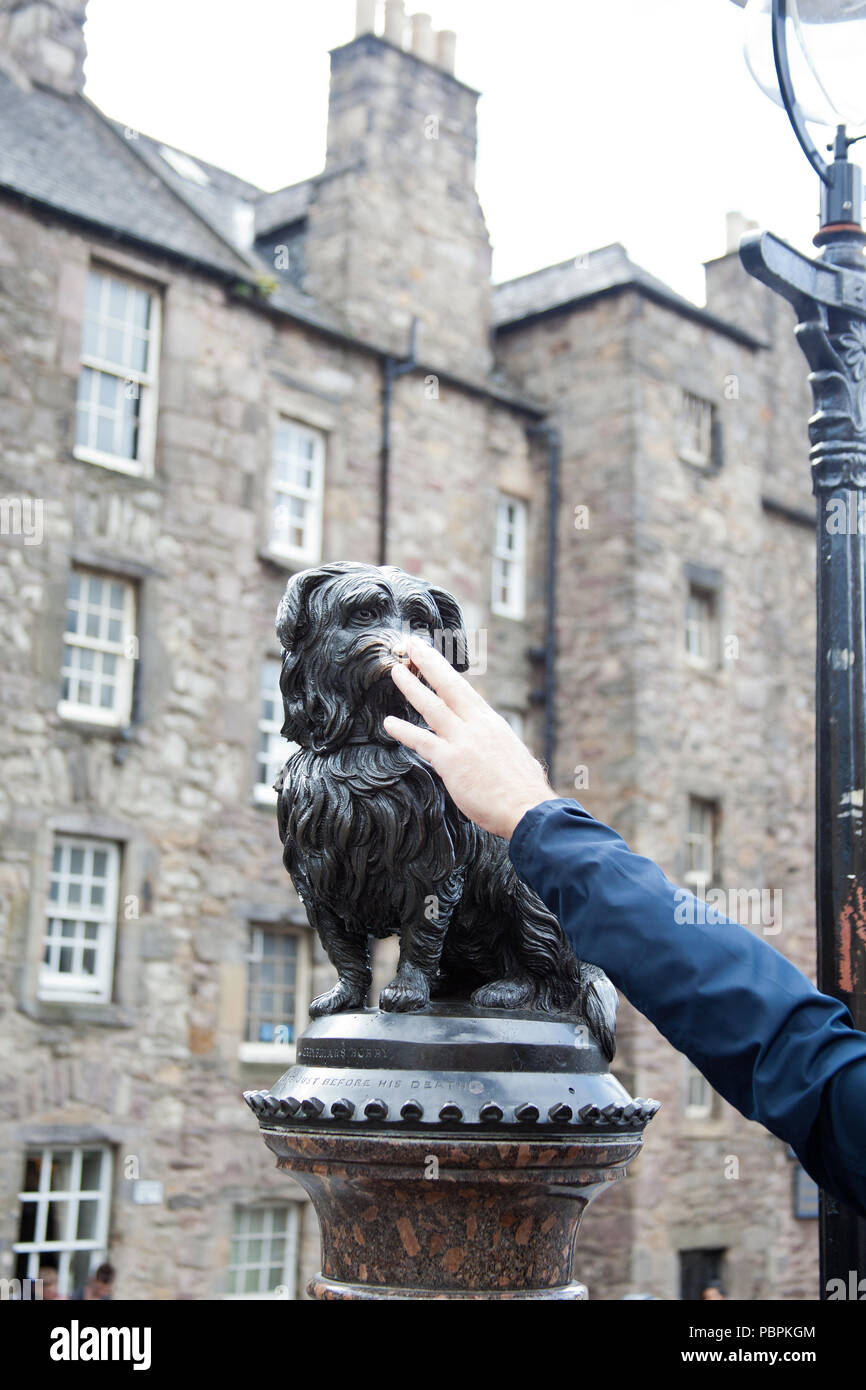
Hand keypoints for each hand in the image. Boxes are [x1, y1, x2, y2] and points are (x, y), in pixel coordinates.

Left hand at [383, 636, 554, 839]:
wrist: (528, 808)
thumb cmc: (525, 789)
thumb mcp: (514, 755)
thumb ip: (497, 745)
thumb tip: (497, 747)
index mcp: (492, 722)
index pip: (464, 690)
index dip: (445, 672)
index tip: (431, 657)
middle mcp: (477, 725)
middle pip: (449, 685)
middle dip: (429, 661)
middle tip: (412, 644)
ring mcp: (463, 741)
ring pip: (432, 706)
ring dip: (411, 686)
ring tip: (395, 671)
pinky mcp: (451, 762)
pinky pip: (422, 741)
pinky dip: (403, 731)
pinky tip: (389, 723)